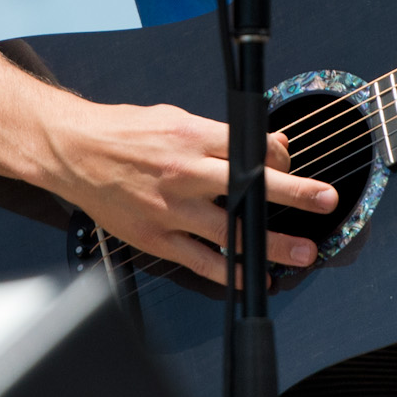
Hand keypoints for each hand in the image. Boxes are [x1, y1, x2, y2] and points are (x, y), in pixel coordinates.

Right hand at [40, 100, 337, 279]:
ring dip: (272, 245)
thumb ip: (216, 135)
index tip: (290, 168)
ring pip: (231, 231)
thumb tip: (260, 148)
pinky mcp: (155, 237)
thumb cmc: (123, 133)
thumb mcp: (174, 117)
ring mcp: (170, 209)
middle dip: (295, 194)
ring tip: (302, 254)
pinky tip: (252, 278)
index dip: (279, 158)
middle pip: (250, 185)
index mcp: (192, 136)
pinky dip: (230, 273)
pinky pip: (201, 261)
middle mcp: (184, 172)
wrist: (70, 152)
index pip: (252, 146)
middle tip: (326, 201)